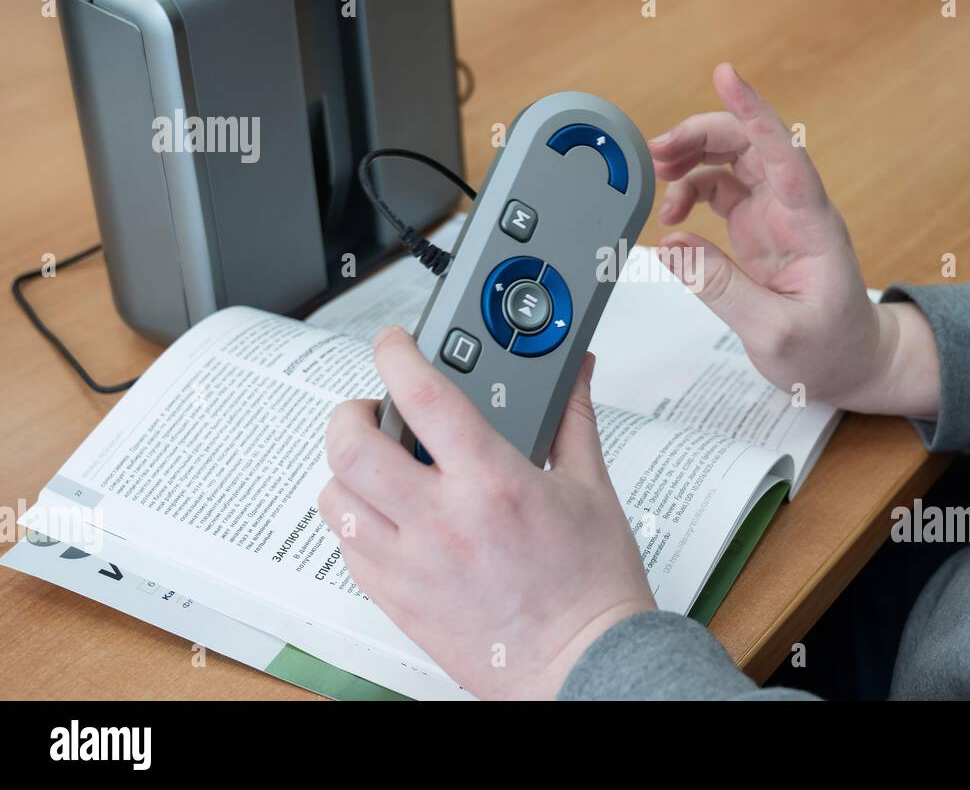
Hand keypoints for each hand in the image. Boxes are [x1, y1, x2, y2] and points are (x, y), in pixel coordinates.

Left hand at [319, 329, 654, 699]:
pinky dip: (357, 521)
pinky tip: (388, 515)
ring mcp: (413, 565)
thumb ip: (573, 418)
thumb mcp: (591, 487)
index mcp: (493, 482)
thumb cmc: (593, 585)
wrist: (586, 665)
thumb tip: (575, 372)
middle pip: (352, 444)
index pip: (423, 395)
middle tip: (374, 410)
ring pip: (337, 498)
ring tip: (378, 465)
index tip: (393, 343)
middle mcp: (443, 521)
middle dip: (352, 411)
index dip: (397, 354)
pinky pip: (349, 549)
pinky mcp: (399, 601)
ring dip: (347, 470)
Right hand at [652, 63, 938, 417]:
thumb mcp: (773, 333)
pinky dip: (692, 191)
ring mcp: (777, 215)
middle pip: (748, 145)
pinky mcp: (759, 229)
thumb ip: (720, 287)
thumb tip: (670, 244)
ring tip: (658, 182)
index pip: (783, 154)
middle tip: (655, 153)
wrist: (853, 364)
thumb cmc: (829, 350)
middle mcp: (795, 209)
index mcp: (812, 225)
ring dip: (692, 158)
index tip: (725, 75)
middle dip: (701, 134)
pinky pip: (721, 191)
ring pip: (732, 161)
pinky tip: (673, 214)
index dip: (754, 112)